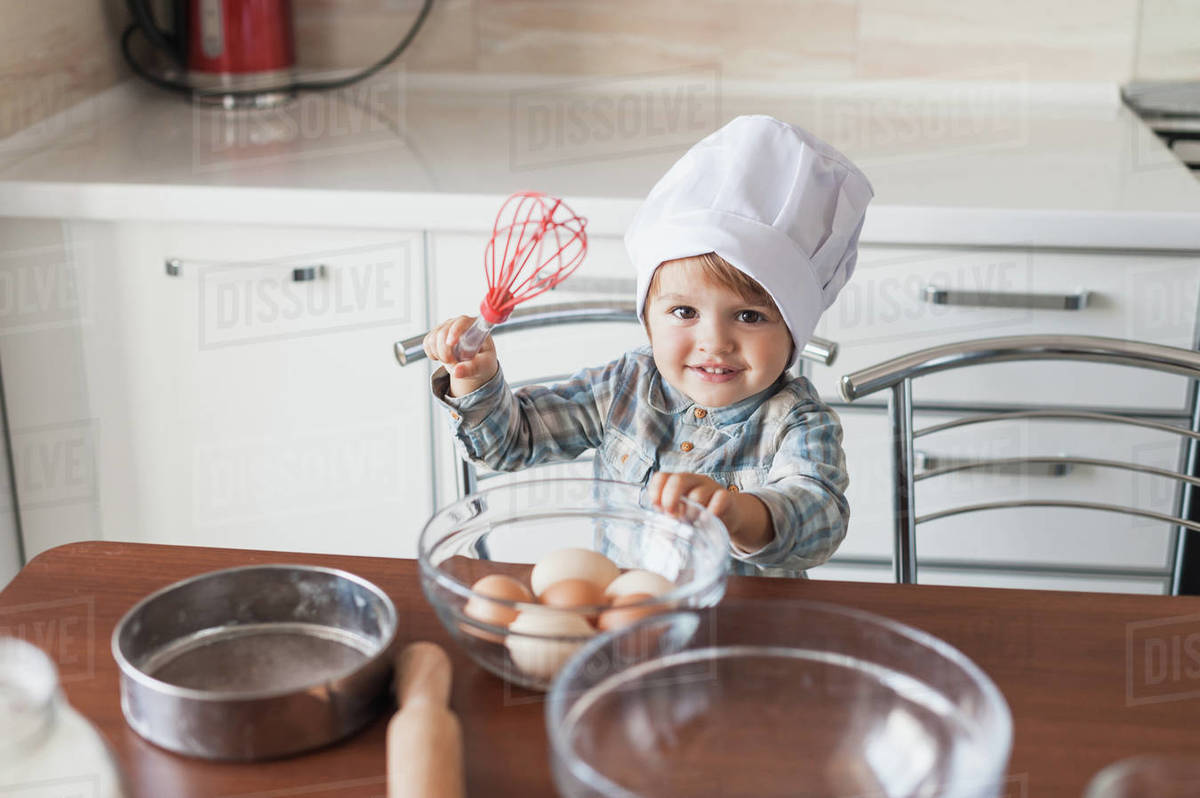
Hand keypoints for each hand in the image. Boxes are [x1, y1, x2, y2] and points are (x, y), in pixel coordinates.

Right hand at [423, 315, 498, 395]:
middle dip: (445, 352)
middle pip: (443, 332)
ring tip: (451, 361)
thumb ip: (472, 368)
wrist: (475, 362)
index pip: (462, 321)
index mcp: (475, 326)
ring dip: (439, 354)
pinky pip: (427, 343)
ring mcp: (446, 327)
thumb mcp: (483, 366)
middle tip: (453, 363)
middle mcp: (459, 323)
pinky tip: (441, 357)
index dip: (454, 330)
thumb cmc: (483, 360)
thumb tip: (457, 372)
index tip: (451, 344)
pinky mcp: (436, 333)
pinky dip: (432, 354)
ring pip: (432, 338)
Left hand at [648, 471, 773, 552]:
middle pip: (678, 479)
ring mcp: (711, 488)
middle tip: (671, 515)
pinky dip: (712, 511)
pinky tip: (706, 521)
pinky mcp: (727, 498)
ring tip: (692, 523)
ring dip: (691, 512)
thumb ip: (669, 518)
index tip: (656, 507)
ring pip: (698, 494)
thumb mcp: (682, 514)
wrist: (730, 514)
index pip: (662, 477)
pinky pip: (720, 499)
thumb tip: (659, 533)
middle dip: (670, 498)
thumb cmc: (699, 515)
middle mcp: (694, 481)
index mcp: (679, 483)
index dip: (656, 491)